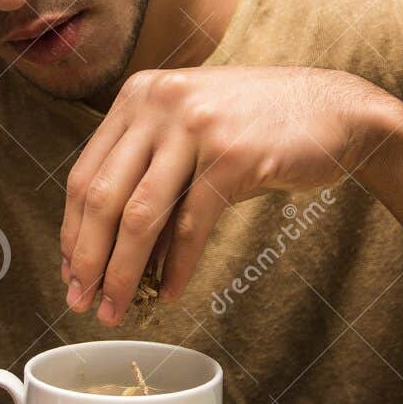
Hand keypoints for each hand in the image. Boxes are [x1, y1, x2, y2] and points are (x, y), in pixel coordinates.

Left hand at [60, 67, 388, 322]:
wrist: (333, 110)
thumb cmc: (258, 126)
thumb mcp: (190, 130)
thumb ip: (149, 171)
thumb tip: (107, 246)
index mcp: (138, 95)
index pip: (84, 172)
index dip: (71, 230)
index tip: (69, 271)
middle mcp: (159, 104)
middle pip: (102, 196)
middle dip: (87, 259)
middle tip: (82, 301)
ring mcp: (195, 127)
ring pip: (141, 216)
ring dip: (123, 273)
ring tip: (117, 308)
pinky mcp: (232, 156)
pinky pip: (191, 225)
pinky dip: (177, 266)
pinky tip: (169, 293)